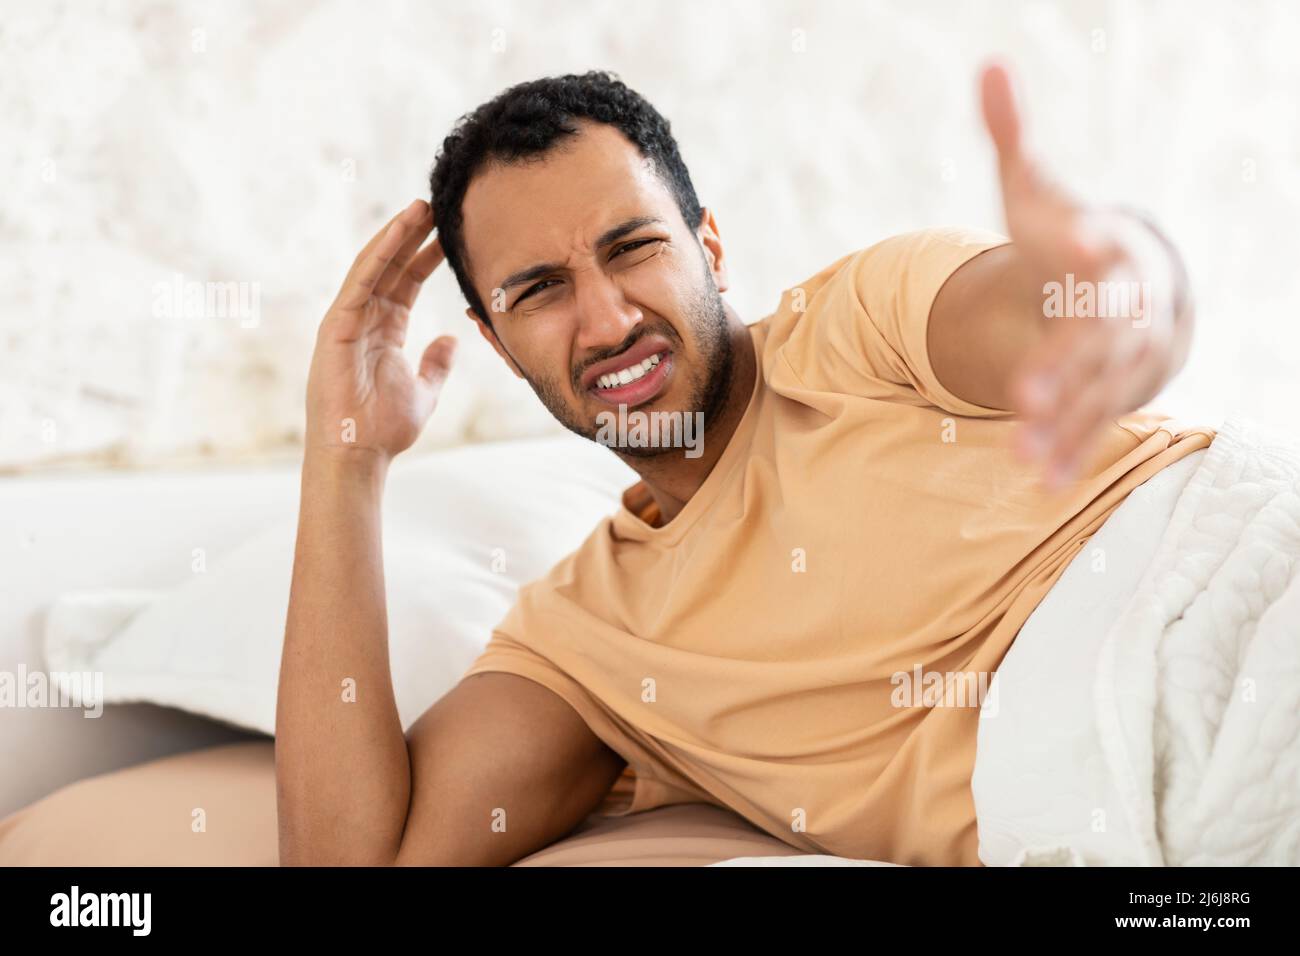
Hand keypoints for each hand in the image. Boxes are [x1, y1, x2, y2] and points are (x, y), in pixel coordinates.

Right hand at [305, 199, 455, 464]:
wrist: (358, 453)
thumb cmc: (384, 428)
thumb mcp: (423, 390)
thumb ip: (436, 363)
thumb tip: (451, 338)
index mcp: (384, 330)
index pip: (407, 282)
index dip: (427, 257)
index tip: (451, 234)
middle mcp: (364, 319)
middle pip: (391, 266)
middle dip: (415, 236)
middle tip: (440, 206)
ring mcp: (348, 320)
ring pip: (375, 265)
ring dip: (398, 235)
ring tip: (423, 206)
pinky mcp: (337, 325)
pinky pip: (361, 281)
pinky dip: (379, 254)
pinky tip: (399, 231)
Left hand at [980, 63, 1183, 487]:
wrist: (1130, 284)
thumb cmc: (1069, 234)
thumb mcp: (1038, 188)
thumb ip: (1011, 136)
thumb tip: (988, 66)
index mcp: (1106, 250)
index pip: (1101, 243)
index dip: (1088, 241)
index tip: (1076, 239)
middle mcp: (1124, 307)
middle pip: (1097, 337)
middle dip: (1065, 365)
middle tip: (1024, 393)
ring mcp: (1123, 358)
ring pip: (1098, 395)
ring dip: (1064, 425)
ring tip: (1021, 455)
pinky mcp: (1114, 394)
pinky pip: (1095, 427)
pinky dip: (1071, 454)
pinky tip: (1040, 484)